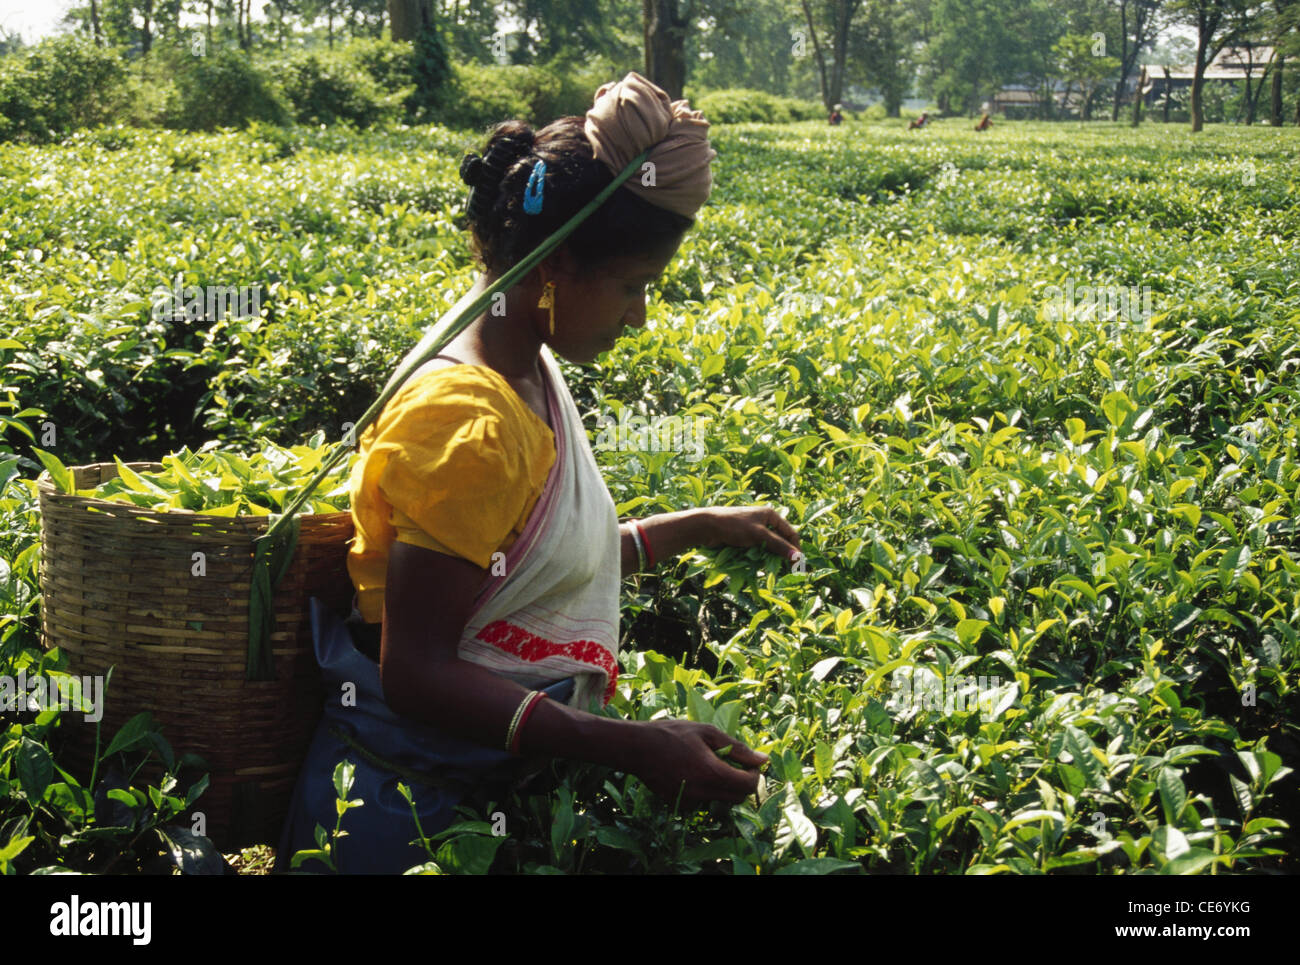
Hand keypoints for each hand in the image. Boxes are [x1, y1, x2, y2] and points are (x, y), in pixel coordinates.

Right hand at [631, 719, 767, 805]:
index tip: (750, 763)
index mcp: (713, 772)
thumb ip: (738, 748)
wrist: (636, 748)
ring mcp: (690, 801)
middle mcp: (703, 792)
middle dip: (743, 783)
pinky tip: (692, 773)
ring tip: (709, 764)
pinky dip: (706, 790)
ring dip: (724, 786)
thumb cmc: (672, 734)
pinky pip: (702, 801)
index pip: (749, 785)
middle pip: (738, 797)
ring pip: (721, 800)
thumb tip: (764, 759)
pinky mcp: (679, 805)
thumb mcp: (707, 733)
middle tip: (735, 764)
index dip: (755, 775)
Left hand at [694, 506, 801, 562]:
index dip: (795, 548)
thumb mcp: (759, 535)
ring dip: (769, 557)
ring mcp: (754, 530)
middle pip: (780, 541)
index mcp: (770, 515)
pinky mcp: (744, 539)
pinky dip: (759, 557)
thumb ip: (778, 546)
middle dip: (782, 554)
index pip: (790, 533)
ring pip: (768, 547)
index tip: (797, 565)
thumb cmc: (734, 526)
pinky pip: (757, 550)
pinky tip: (758, 564)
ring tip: (770, 567)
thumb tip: (798, 557)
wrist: (707, 527)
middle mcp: (764, 521)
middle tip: (784, 569)